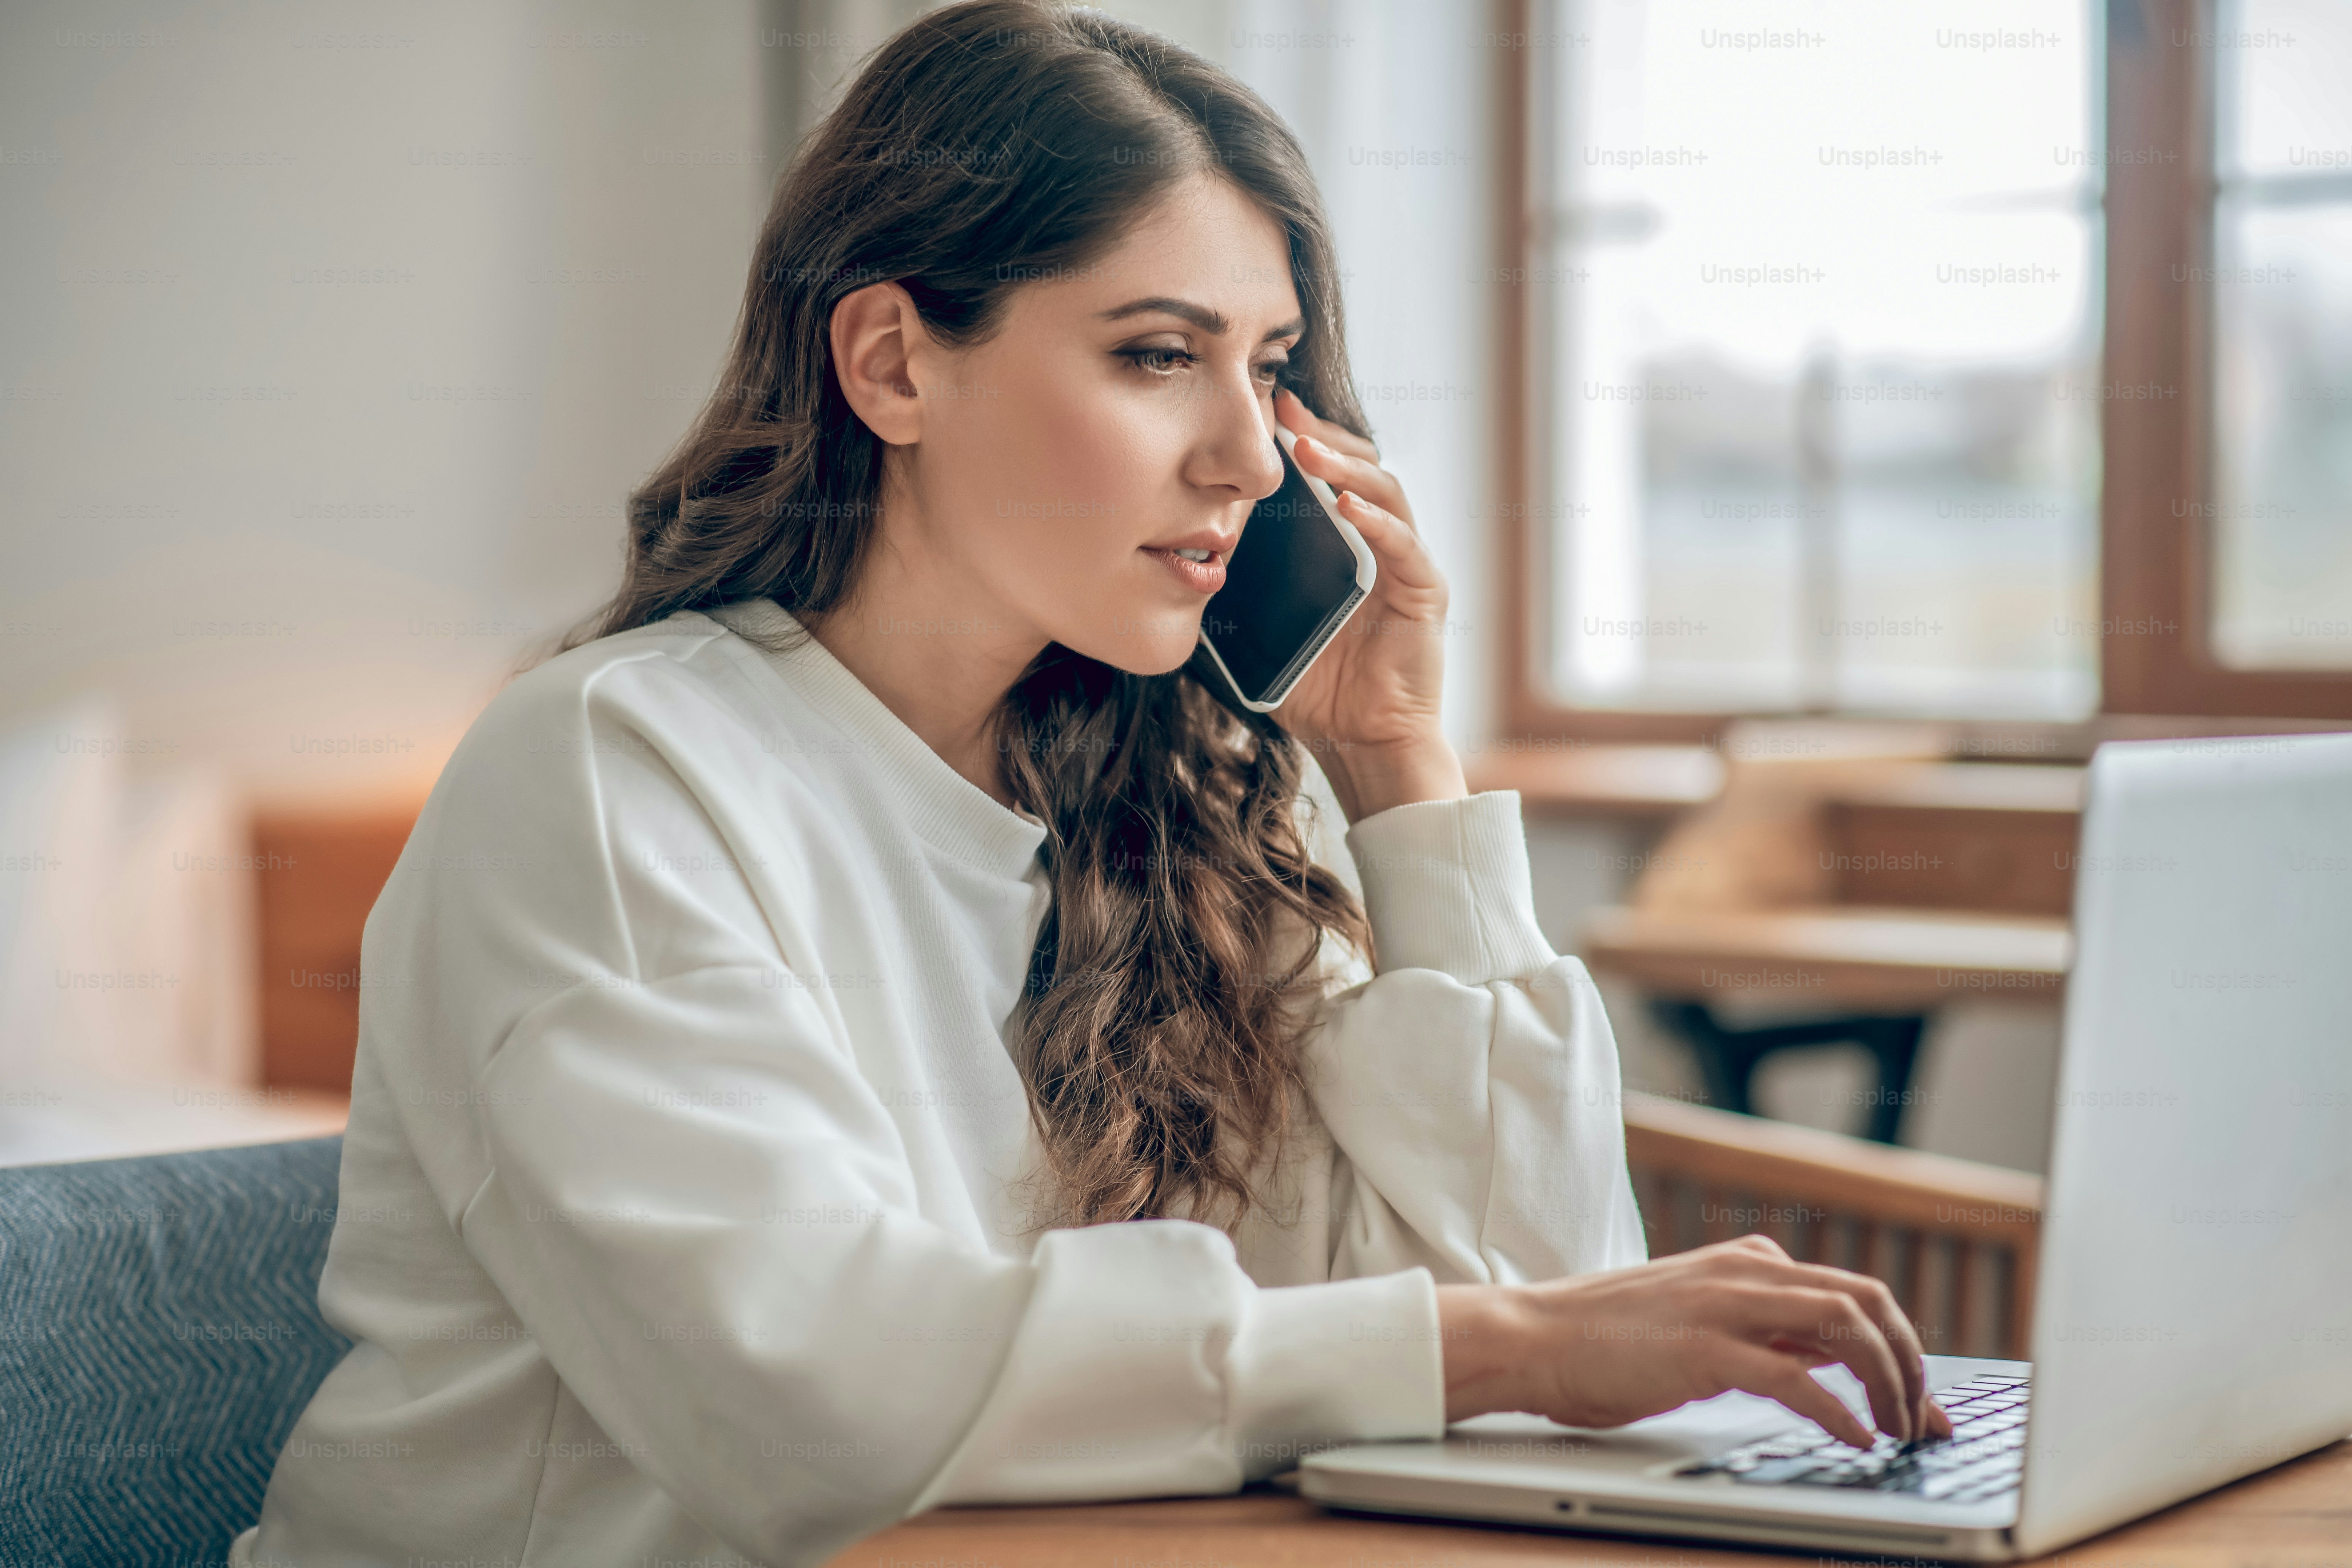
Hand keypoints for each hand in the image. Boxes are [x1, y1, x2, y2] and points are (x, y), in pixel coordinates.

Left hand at [1263, 388, 1465, 822]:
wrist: (1363, 744)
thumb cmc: (1316, 692)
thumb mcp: (1266, 629)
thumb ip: (1241, 592)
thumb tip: (1184, 562)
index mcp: (1345, 547)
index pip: (1328, 478)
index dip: (1302, 441)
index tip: (1265, 412)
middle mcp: (1382, 545)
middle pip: (1361, 469)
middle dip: (1323, 436)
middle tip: (1284, 410)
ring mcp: (1407, 565)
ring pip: (1385, 494)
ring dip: (1346, 467)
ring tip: (1308, 448)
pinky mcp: (1425, 592)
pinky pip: (1404, 546)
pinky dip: (1377, 522)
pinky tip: (1347, 506)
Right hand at [1436, 1235, 1954, 1448]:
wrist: (1531, 1336)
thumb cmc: (1607, 1340)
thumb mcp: (1701, 1322)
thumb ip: (1762, 1330)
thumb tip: (1830, 1364)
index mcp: (1747, 1263)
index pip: (1854, 1293)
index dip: (1903, 1347)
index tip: (1925, 1402)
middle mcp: (1744, 1272)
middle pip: (1865, 1301)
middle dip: (1911, 1362)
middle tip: (1925, 1421)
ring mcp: (1722, 1305)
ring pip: (1841, 1325)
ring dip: (1887, 1382)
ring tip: (1899, 1431)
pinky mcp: (1700, 1349)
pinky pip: (1791, 1376)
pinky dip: (1837, 1410)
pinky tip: (1857, 1438)